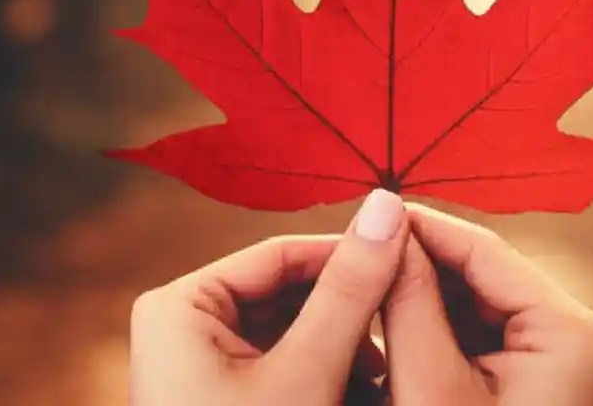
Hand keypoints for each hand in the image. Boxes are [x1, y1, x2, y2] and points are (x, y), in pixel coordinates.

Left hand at [129, 189, 406, 405]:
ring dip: (347, 349)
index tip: (414, 258)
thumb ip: (347, 292)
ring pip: (293, 334)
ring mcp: (199, 365)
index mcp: (178, 306)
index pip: (282, 254)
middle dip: (353, 313)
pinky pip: (282, 367)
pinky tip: (370, 392)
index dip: (352, 256)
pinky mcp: (220, 396)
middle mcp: (180, 327)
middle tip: (414, 318)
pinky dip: (327, 375)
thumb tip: (388, 205)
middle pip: (290, 295)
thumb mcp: (305, 374)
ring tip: (397, 368)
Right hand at [382, 204, 592, 405]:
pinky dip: (440, 337)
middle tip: (350, 252)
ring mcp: (568, 363)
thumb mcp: (432, 389)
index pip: (484, 249)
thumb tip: (382, 218)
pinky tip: (390, 331)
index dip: (417, 226)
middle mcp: (583, 339)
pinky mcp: (547, 385)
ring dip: (422, 301)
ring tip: (362, 289)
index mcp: (573, 332)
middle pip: (482, 278)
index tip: (363, 212)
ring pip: (479, 308)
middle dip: (415, 267)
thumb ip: (408, 300)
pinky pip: (487, 341)